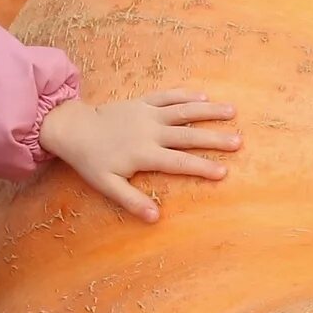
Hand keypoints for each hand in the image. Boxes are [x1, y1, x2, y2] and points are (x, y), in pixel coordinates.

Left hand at [38, 89, 239, 221]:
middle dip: (215, 138)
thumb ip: (131, 200)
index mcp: (144, 153)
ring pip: (183, 111)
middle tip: (239, 141)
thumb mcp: (107, 185)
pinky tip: (204, 95)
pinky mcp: (142, 101)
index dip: (202, 167)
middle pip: (188, 135)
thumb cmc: (91, 160)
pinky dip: (185, 94)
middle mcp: (151, 131)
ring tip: (232, 111)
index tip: (223, 172)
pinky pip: (167, 96)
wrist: (73, 128)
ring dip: (208, 111)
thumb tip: (154, 218)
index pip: (179, 162)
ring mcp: (148, 113)